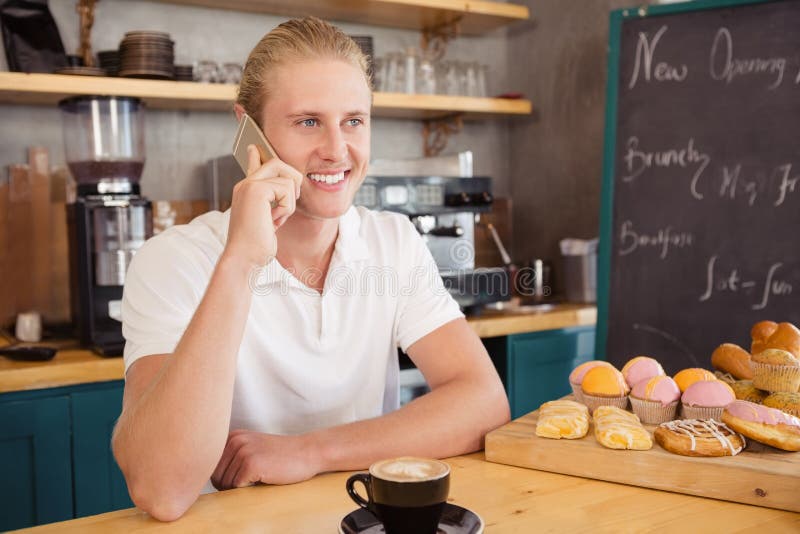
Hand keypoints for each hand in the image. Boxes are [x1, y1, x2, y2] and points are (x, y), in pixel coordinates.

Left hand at [210, 429, 320, 489]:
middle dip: (228, 486)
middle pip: (215, 476)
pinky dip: (248, 489)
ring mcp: (243, 451)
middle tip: (250, 483)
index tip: (239, 479)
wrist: (308, 452)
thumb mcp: (253, 449)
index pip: (210, 466)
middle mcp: (235, 441)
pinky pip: (236, 487)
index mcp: (232, 436)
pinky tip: (263, 479)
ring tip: (259, 479)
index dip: (221, 478)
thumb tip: (207, 479)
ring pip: (225, 483)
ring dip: (239, 489)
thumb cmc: (281, 457)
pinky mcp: (251, 464)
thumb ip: (232, 458)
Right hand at [222, 145, 302, 267]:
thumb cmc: (256, 247)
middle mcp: (245, 185)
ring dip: (289, 203)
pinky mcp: (256, 190)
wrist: (244, 258)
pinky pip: (286, 190)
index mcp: (246, 191)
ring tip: (276, 219)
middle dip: (293, 180)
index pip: (253, 166)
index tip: (254, 147)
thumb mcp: (267, 223)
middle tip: (287, 204)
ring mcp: (249, 185)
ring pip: (287, 178)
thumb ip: (272, 206)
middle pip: (277, 163)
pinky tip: (273, 221)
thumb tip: (285, 194)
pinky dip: (286, 208)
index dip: (256, 156)